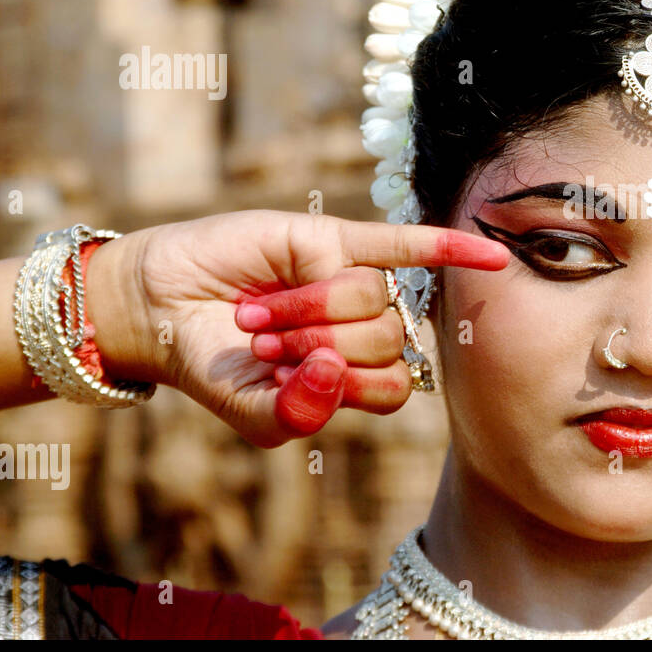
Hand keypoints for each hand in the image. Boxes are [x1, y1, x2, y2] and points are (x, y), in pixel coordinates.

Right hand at [85, 210, 506, 446]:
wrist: (158, 307)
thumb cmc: (210, 363)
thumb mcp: (252, 411)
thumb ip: (299, 413)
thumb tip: (336, 370)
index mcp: (354, 376)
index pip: (393, 387)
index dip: (345, 386)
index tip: (288, 379)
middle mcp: (361, 329)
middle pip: (385, 341)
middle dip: (316, 345)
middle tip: (262, 343)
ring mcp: (350, 281)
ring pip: (371, 296)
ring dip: (306, 311)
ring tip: (257, 313)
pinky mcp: (332, 238)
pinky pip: (402, 243)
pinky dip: (447, 248)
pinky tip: (493, 255)